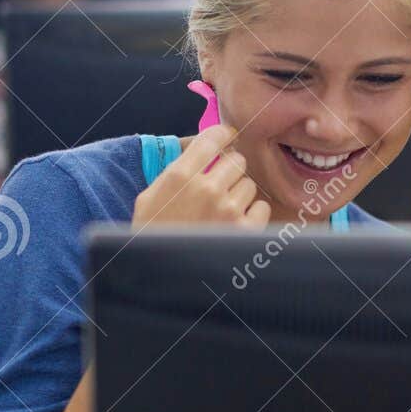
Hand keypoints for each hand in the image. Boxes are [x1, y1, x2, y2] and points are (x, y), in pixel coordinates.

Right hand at [132, 127, 271, 229]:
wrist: (165, 277)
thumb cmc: (153, 236)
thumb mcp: (149, 198)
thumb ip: (174, 171)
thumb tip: (199, 148)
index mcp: (179, 176)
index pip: (212, 137)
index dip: (224, 134)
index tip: (229, 137)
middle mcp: (206, 188)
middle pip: (237, 161)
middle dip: (231, 171)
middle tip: (222, 185)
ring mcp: (227, 209)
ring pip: (249, 185)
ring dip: (240, 195)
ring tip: (224, 211)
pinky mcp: (245, 230)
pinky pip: (261, 208)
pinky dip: (252, 214)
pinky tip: (236, 224)